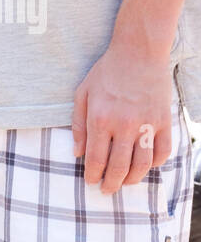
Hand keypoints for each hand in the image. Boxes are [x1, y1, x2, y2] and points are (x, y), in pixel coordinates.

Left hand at [72, 43, 172, 193]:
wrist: (138, 53)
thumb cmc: (106, 72)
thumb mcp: (83, 92)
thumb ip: (78, 124)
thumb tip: (77, 153)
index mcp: (101, 118)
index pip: (96, 159)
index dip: (93, 175)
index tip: (91, 182)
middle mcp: (124, 125)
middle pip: (119, 167)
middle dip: (111, 183)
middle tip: (107, 189)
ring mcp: (147, 125)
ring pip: (142, 166)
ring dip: (132, 180)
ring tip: (125, 182)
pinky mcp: (164, 122)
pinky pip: (163, 153)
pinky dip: (155, 164)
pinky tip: (145, 165)